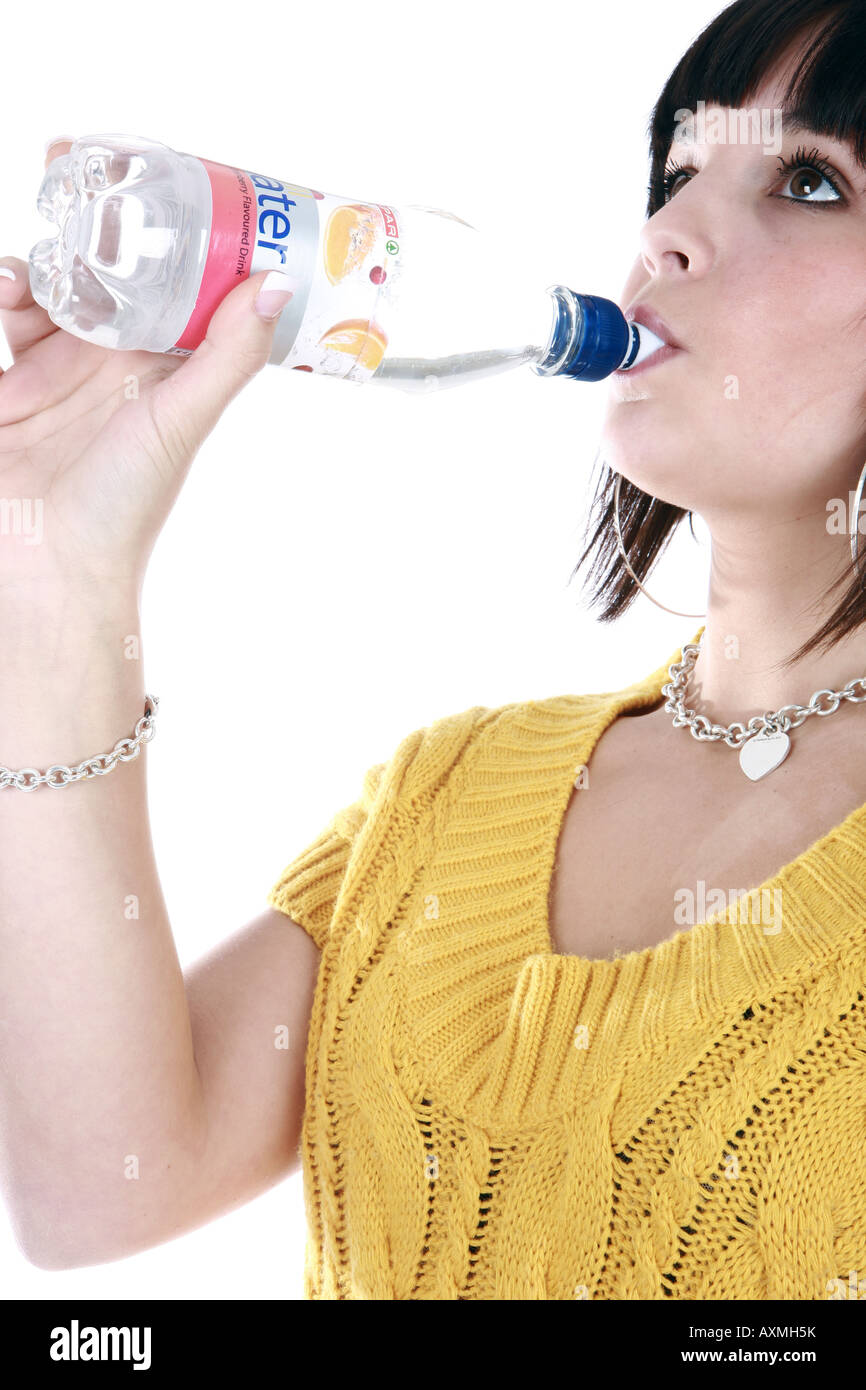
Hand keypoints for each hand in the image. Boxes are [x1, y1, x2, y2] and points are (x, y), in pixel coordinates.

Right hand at [0, 141, 293, 599]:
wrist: (49, 574)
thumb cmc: (124, 509)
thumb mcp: (181, 421)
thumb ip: (225, 354)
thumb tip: (276, 282)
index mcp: (157, 367)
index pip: (164, 281)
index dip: (156, 230)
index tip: (142, 170)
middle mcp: (106, 364)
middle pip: (93, 273)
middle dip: (76, 227)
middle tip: (60, 171)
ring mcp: (48, 375)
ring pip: (34, 292)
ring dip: (23, 268)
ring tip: (17, 279)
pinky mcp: (1, 392)